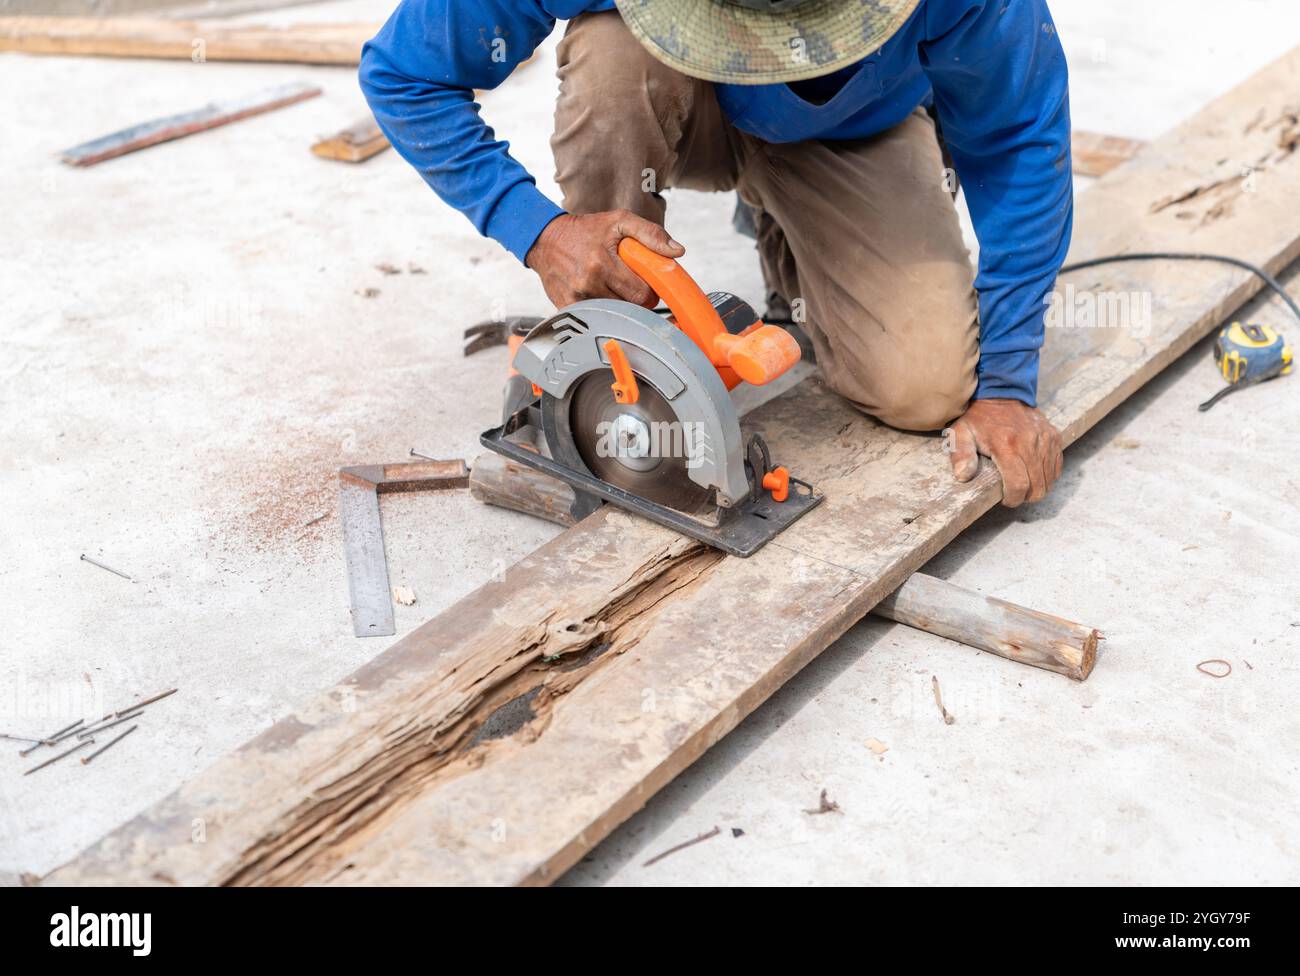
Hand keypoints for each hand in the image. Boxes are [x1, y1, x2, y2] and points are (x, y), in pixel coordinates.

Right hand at [525, 210, 683, 309]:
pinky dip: (601, 310)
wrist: (545, 239)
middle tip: (630, 284)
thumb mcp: (619, 221)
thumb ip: (651, 234)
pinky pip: (595, 318)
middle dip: (636, 298)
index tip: (646, 284)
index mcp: (602, 262)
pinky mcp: (566, 307)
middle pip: (629, 307)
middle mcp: (588, 282)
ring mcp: (575, 298)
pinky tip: (597, 294)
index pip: (641, 293)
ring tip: (611, 286)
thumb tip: (678, 251)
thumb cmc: (585, 230)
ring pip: (614, 314)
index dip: (649, 291)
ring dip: (618, 304)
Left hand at [945, 398, 1062, 506]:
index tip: (1005, 499)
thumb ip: (960, 454)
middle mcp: (1030, 442)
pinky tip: (1033, 472)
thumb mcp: (960, 433)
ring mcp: (1045, 439)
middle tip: (1013, 493)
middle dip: (1025, 496)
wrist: (1001, 392)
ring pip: (1049, 479)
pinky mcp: (1054, 436)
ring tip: (1022, 483)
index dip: (1013, 499)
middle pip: (1037, 486)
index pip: (1019, 485)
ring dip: (1037, 487)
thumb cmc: (978, 417)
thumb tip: (963, 476)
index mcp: (1007, 444)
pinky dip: (1047, 475)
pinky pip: (1056, 466)